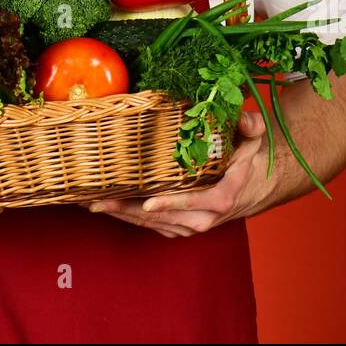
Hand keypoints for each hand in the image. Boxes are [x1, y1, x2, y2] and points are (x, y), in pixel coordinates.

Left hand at [82, 110, 274, 236]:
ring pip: (152, 223)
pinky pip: (150, 225)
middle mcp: (204, 217)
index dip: (171, 202)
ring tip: (93, 203)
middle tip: (98, 201)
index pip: (195, 202)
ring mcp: (189, 224)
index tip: (148, 201)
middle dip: (129, 210)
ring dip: (122, 215)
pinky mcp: (178, 226)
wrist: (252, 186)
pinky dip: (128, 217)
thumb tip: (247, 119)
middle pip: (162, 217)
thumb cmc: (245, 158)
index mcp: (221, 196)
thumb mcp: (253, 138)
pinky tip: (107, 207)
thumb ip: (250, 126)